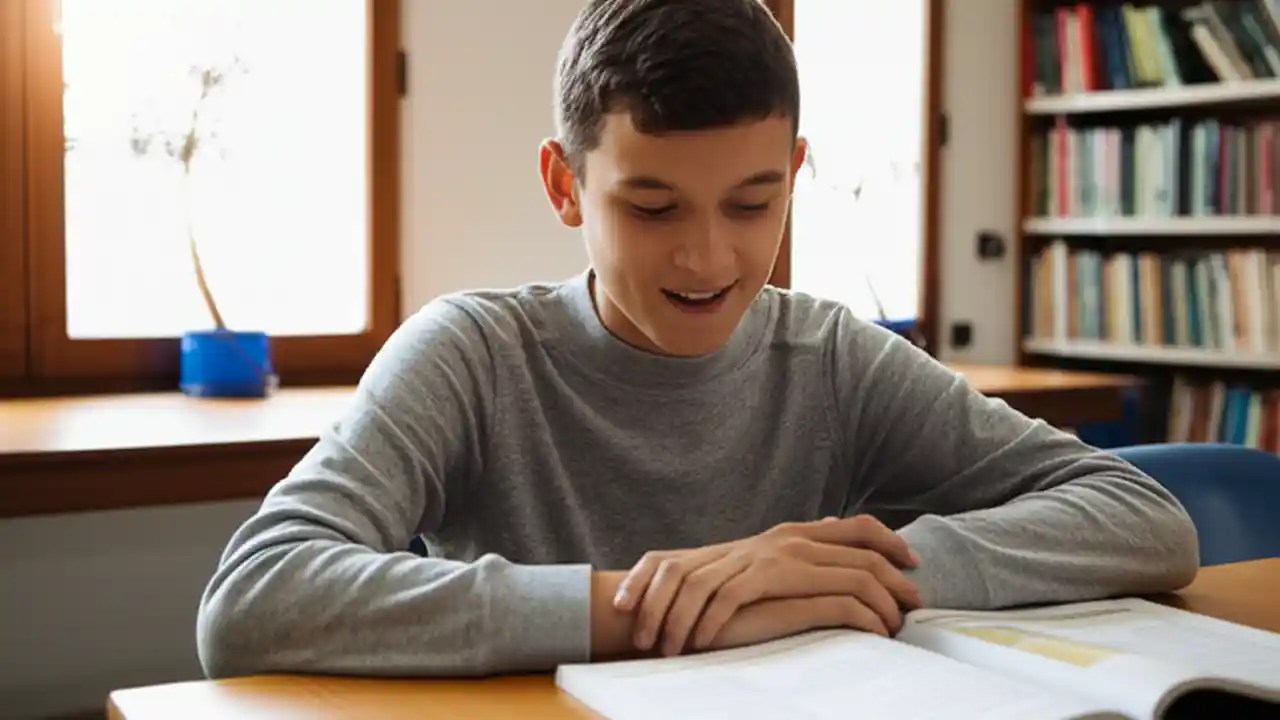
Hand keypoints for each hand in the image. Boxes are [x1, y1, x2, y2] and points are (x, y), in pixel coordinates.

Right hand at [613, 516, 923, 655]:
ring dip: (889, 604)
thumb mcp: (754, 567)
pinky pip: (843, 605)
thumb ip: (791, 550)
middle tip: (918, 602)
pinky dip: (869, 620)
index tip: (913, 563)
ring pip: (862, 578)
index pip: (856, 526)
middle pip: (869, 552)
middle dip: (901, 578)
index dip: (890, 541)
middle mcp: (791, 542)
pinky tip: (877, 635)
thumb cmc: (708, 594)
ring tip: (899, 627)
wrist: (665, 605)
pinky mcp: (781, 596)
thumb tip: (825, 528)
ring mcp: (788, 567)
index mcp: (789, 535)